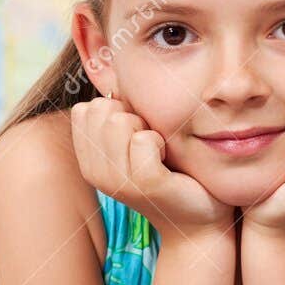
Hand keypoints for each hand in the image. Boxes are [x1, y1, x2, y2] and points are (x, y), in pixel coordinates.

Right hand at [70, 96, 233, 242]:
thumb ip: (118, 113)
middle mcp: (96, 173)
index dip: (115, 111)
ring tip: (159, 152)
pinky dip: (161, 142)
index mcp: (89, 161)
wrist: (199, 215)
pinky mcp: (145, 185)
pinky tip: (167, 160)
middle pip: (102, 110)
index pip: (86, 108)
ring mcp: (118, 182)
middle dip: (132, 116)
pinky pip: (144, 140)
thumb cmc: (171, 170)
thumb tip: (108, 69)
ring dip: (147, 129)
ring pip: (120, 121)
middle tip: (151, 145)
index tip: (136, 134)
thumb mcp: (135, 140)